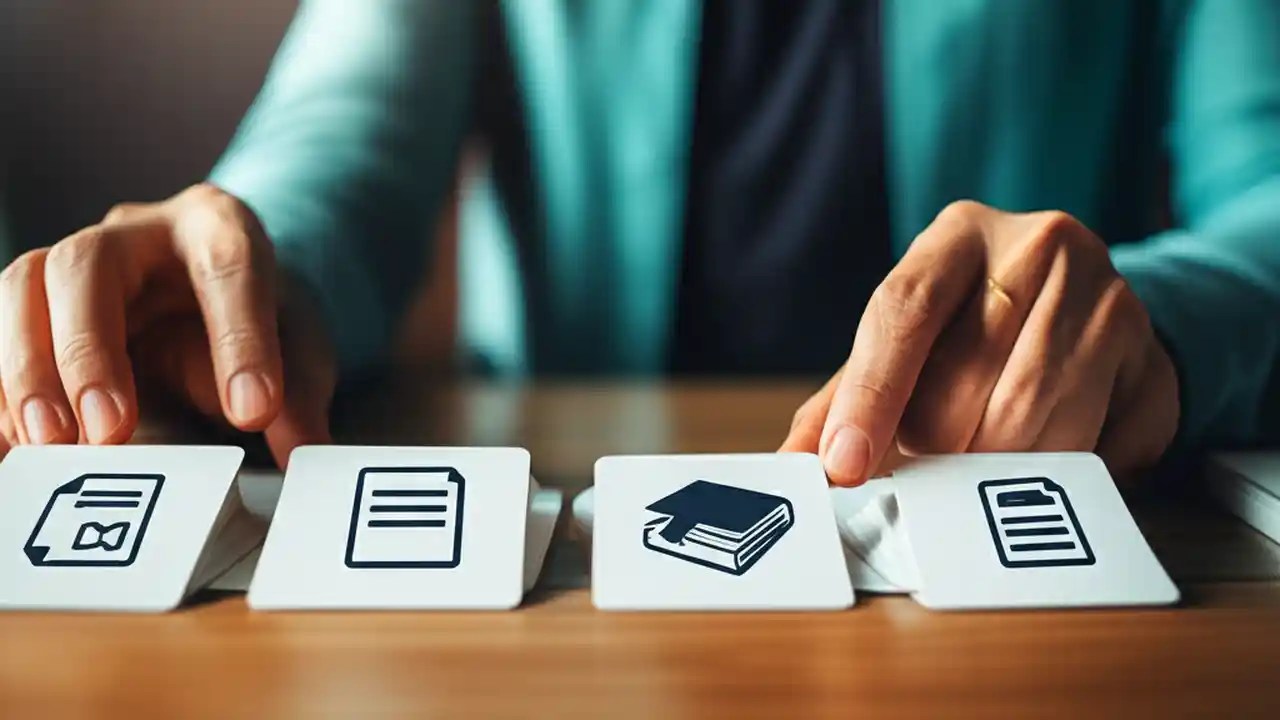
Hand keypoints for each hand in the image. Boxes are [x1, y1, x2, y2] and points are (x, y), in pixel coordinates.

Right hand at [0, 183, 334, 465]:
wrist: (214, 294)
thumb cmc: (258, 318)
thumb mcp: (299, 349)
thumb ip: (301, 396)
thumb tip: (306, 450)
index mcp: (217, 225)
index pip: (228, 266)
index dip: (239, 339)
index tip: (252, 413)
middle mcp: (135, 232)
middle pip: (87, 265)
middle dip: (89, 351)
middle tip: (107, 431)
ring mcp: (73, 260)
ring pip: (22, 288)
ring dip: (25, 372)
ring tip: (50, 444)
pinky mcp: (34, 301)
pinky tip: (13, 444)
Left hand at [781, 201, 1178, 484]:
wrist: (1081, 309)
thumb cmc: (972, 331)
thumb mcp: (905, 344)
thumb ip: (845, 398)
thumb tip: (793, 464)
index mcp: (958, 234)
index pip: (903, 310)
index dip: (870, 395)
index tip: (844, 464)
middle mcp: (1039, 246)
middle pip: (967, 379)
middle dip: (934, 444)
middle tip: (926, 460)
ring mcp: (1108, 295)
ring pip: (1032, 420)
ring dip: (992, 467)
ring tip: (977, 461)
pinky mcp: (1152, 355)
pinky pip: (1094, 447)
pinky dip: (1055, 474)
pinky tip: (1041, 456)